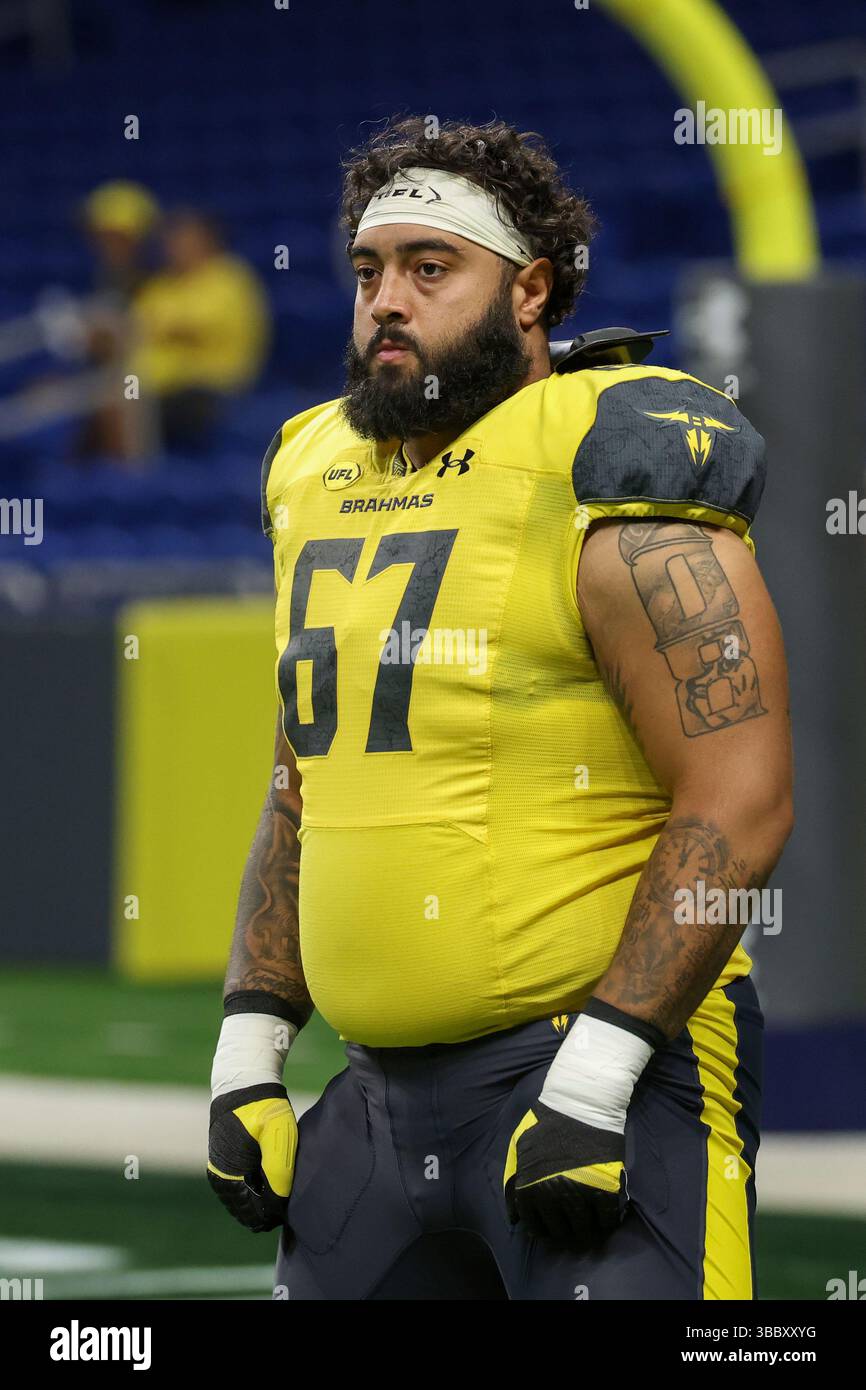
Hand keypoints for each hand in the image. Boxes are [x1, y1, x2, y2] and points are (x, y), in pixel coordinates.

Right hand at [207, 1083, 297, 1232]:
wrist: (245, 1081)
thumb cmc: (264, 1108)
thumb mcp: (277, 1138)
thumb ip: (278, 1172)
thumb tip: (277, 1205)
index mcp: (229, 1172)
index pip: (249, 1209)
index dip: (267, 1217)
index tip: (283, 1218)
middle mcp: (220, 1173)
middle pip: (240, 1208)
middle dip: (258, 1216)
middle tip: (278, 1219)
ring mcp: (220, 1166)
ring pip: (236, 1199)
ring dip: (252, 1207)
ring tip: (271, 1212)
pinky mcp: (223, 1158)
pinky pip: (234, 1186)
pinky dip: (246, 1194)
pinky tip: (260, 1194)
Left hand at [504, 1099, 625, 1247]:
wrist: (580, 1103)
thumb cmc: (547, 1123)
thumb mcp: (519, 1147)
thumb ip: (512, 1180)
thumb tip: (513, 1217)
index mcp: (530, 1186)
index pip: (534, 1223)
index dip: (542, 1229)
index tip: (549, 1228)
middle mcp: (553, 1194)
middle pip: (559, 1230)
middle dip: (563, 1231)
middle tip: (570, 1227)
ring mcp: (581, 1192)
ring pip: (583, 1229)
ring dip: (585, 1232)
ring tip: (587, 1228)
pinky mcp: (606, 1188)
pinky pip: (607, 1219)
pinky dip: (606, 1223)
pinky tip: (604, 1219)